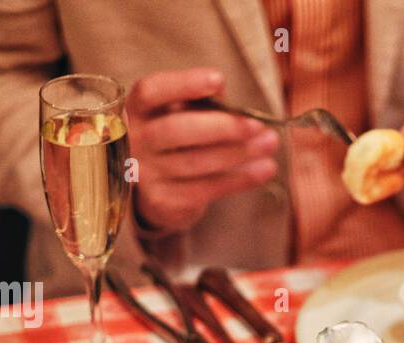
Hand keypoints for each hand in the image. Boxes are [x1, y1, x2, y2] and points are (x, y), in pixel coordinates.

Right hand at [126, 68, 279, 233]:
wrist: (154, 192)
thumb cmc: (177, 140)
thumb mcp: (181, 115)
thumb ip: (200, 104)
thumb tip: (227, 97)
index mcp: (137, 109)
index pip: (152, 91)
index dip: (184, 84)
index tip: (219, 80)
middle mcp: (134, 141)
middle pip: (174, 130)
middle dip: (220, 127)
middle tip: (255, 125)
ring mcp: (145, 174)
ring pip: (195, 163)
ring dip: (238, 153)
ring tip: (269, 143)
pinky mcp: (163, 202)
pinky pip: (206, 190)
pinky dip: (239, 179)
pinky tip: (264, 170)